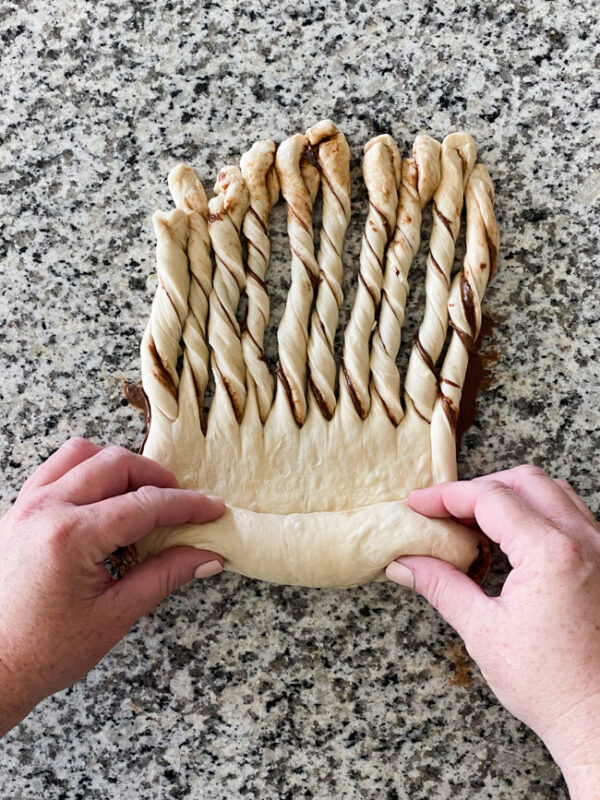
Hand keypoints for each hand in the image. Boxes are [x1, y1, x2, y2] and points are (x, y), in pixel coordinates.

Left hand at [0, 437, 224, 735]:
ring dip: (119, 466)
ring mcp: (26, 505)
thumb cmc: (44, 651)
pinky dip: (87, 472)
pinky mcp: (17, 510)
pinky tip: (103, 500)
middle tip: (180, 504)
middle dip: (157, 478)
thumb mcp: (114, 615)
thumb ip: (164, 576)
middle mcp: (45, 509)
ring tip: (141, 495)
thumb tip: (205, 557)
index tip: (212, 508)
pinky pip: (56, 468)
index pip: (144, 504)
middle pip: (116, 463)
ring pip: (82, 454)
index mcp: (71, 537)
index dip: (186, 505)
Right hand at [386, 465, 599, 798]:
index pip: (490, 498)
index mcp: (551, 553)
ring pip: (552, 492)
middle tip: (444, 510)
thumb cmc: (553, 687)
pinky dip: (537, 513)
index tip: (418, 504)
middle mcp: (584, 540)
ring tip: (476, 522)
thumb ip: (441, 586)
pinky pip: (571, 515)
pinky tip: (514, 541)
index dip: (447, 496)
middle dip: (478, 488)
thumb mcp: (484, 631)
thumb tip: (404, 565)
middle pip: (523, 480)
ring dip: (510, 496)